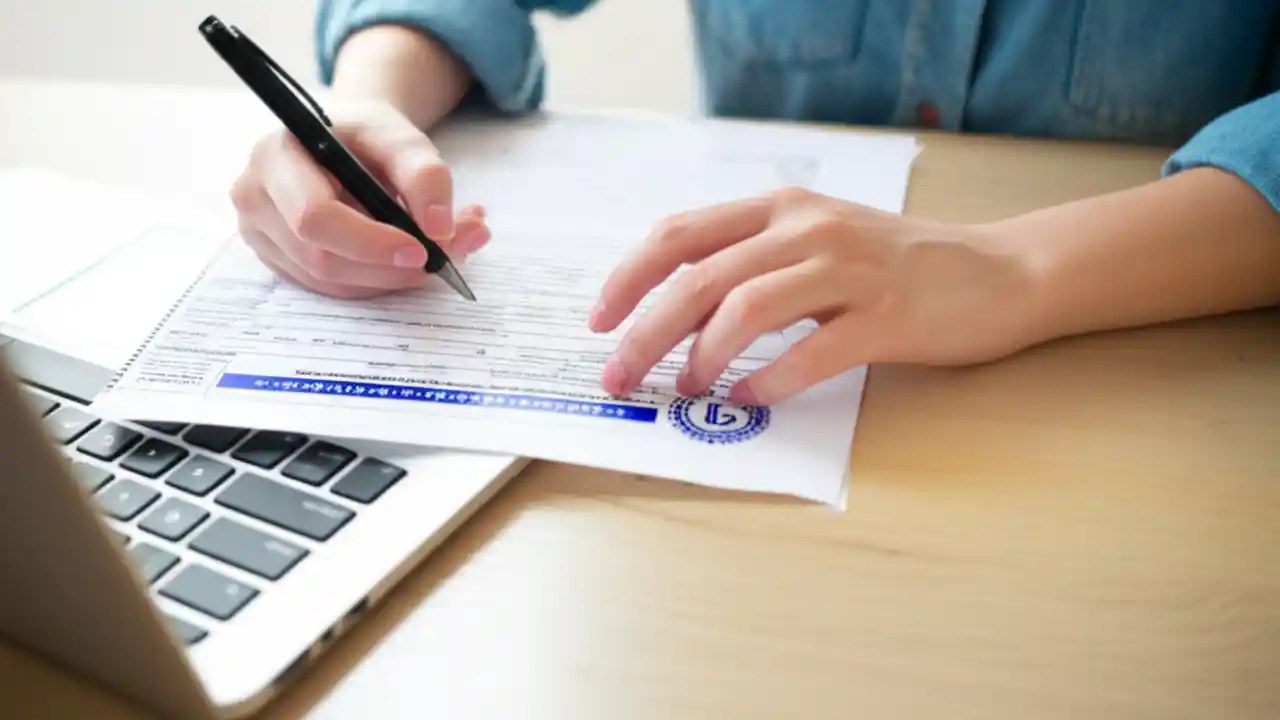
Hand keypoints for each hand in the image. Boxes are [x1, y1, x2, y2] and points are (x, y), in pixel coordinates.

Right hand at [229, 100, 489, 298]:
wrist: (343, 141)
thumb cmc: (366, 137)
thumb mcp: (401, 138)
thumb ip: (426, 176)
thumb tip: (441, 230)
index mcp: (276, 155)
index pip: (315, 216)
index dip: (370, 242)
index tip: (421, 250)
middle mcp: (255, 196)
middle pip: (320, 258)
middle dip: (387, 267)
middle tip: (443, 258)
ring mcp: (260, 233)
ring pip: (330, 280)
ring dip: (389, 277)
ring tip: (437, 253)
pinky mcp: (278, 258)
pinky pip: (330, 287)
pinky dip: (376, 280)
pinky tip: (404, 261)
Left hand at [589, 188, 1040, 404]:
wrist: (1000, 273)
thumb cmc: (896, 264)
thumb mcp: (816, 242)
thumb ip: (752, 264)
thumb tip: (673, 317)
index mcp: (781, 208)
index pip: (680, 233)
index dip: (629, 277)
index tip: (599, 320)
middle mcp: (807, 229)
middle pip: (698, 277)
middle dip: (644, 331)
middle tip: (618, 375)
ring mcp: (847, 270)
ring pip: (744, 308)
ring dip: (701, 356)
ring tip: (686, 388)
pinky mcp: (884, 316)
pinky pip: (809, 352)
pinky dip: (767, 381)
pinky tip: (747, 399)